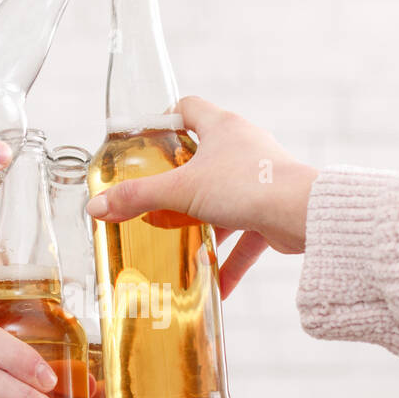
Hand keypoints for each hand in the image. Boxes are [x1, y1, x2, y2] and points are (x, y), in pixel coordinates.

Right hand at [85, 96, 317, 296]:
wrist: (302, 213)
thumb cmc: (248, 185)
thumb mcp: (181, 191)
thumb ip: (137, 198)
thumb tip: (96, 208)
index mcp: (223, 128)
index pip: (189, 109)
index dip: (166, 119)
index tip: (147, 140)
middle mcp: (244, 148)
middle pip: (205, 158)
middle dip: (180, 184)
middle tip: (156, 201)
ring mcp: (261, 180)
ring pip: (225, 202)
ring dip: (205, 227)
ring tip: (181, 249)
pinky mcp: (273, 211)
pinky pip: (246, 237)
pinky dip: (231, 261)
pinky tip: (216, 289)